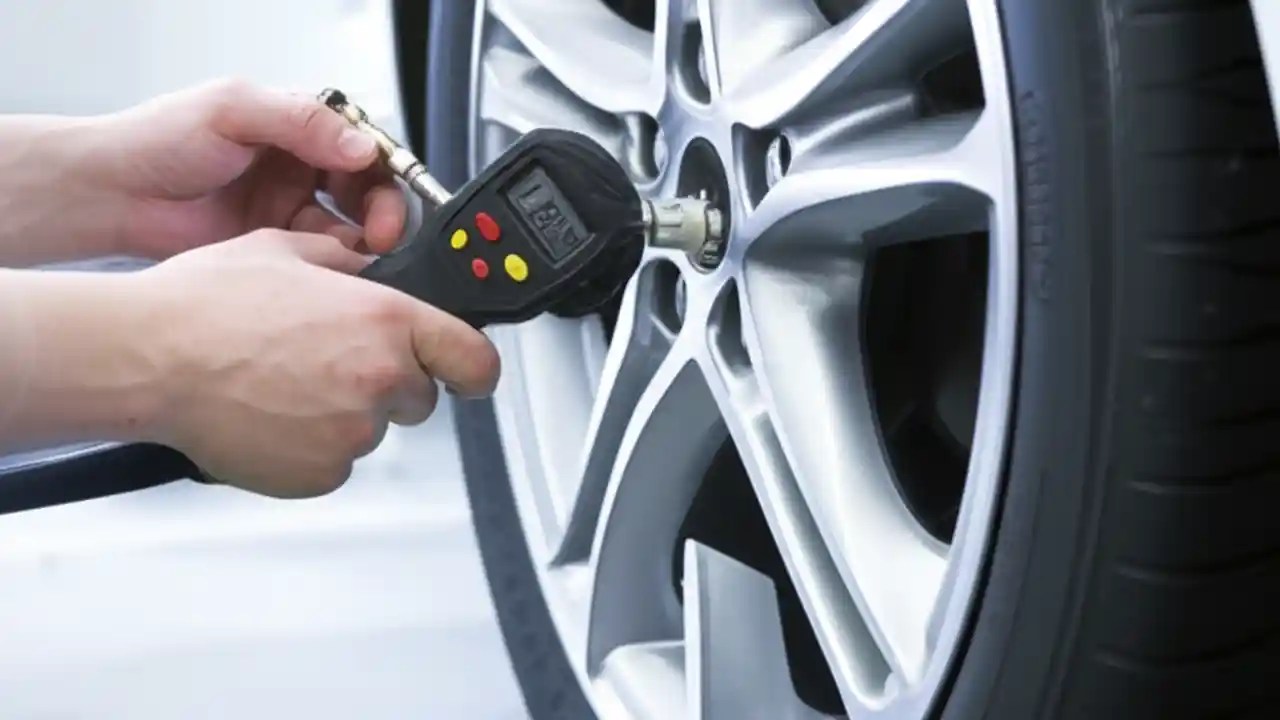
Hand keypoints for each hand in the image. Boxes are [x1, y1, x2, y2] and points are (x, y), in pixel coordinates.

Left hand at [96, 78, 407, 259]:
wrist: (112, 194)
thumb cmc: (158, 140)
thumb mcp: (234, 110)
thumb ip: (302, 121)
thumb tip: (361, 147)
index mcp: (297, 123)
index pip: (362, 143)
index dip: (383, 169)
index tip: (386, 192)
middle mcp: (300, 163)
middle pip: (367, 187)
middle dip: (383, 210)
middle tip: (383, 234)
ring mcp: (289, 205)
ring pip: (351, 225)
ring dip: (363, 240)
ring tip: (359, 255)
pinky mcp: (276, 244)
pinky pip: (322, 256)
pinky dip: (334, 263)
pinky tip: (330, 268)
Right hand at [137, 229, 499, 497]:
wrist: (149, 357)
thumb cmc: (207, 304)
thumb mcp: (292, 252)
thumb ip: (351, 268)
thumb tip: (374, 274)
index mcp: (386, 321)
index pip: (476, 360)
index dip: (474, 367)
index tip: (470, 372)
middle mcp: (380, 380)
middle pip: (419, 396)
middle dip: (388, 383)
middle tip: (329, 363)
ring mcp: (352, 433)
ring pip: (373, 429)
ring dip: (345, 413)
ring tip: (284, 384)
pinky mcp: (320, 474)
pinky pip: (335, 461)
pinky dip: (313, 446)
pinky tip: (272, 414)